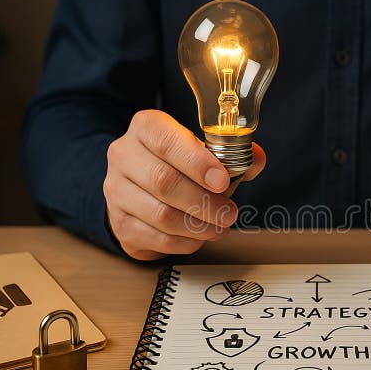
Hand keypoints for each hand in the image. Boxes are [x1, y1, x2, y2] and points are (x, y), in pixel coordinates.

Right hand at [104, 109, 265, 260]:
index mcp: (146, 127)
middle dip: (204, 201)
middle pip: (163, 181)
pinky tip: (199, 238)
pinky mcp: (118, 221)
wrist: (140, 187)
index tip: (222, 180)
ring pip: (160, 214)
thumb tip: (255, 159)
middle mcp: (124, 155)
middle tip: (229, 213)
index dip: (196, 162)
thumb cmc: (179, 165)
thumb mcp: (205, 151)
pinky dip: (182, 242)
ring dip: (198, 226)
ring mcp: (115, 189)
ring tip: (220, 227)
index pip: (166, 140)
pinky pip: (153, 237)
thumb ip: (233, 154)